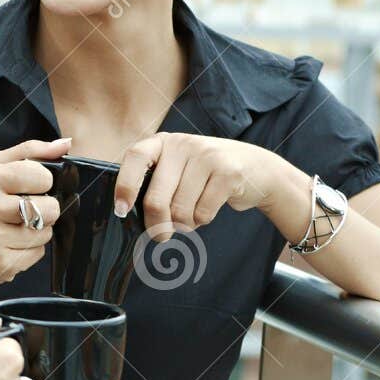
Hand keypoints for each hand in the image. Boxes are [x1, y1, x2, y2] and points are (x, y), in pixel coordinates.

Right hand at [0, 138, 70, 296]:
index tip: (24, 189)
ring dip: (34, 232)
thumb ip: (28, 152)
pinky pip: (37, 254)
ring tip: (9, 231)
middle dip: (41, 211)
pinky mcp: (0, 263)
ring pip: (46, 233)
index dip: (40, 184)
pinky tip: (6, 247)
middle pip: (50, 208)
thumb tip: (66, 144)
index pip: (42, 176)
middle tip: (17, 213)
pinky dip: (27, 252)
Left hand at [114, 132, 288, 240]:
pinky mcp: (228, 173)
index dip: (125, 186)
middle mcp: (183, 145)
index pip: (135, 158)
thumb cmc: (205, 175)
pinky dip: (202, 221)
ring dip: (184, 223)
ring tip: (192, 213)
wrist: (257, 169)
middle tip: (161, 237)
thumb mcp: (177, 169)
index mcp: (163, 142)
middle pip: (156, 198)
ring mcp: (207, 156)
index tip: (122, 211)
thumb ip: (155, 183)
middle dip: (157, 225)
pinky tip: (209, 208)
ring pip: (180, 211)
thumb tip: (129, 214)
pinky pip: (203, 213)